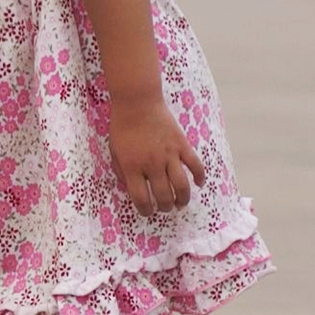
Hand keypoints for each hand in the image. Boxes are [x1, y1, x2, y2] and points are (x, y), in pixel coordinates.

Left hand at [109, 97, 206, 216]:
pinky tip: (199, 183)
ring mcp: (169, 155)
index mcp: (132, 167)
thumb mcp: (114, 152)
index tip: (148, 212)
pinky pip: (195, 165)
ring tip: (181, 203)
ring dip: (183, 199)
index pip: (141, 199)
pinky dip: (200, 177)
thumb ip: (122, 172)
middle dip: (165, 207)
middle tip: (165, 207)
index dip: (145, 211)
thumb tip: (132, 189)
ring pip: (182, 186)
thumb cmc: (122, 127)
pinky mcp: (182, 145)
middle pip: (164, 196)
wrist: (137, 103)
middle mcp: (152, 164)